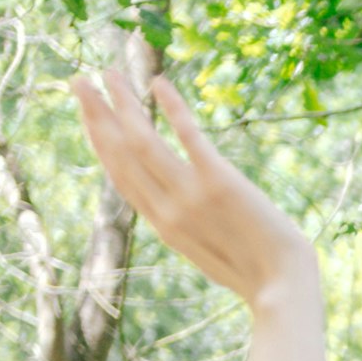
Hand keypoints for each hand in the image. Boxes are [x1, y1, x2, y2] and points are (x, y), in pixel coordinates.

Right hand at [70, 45, 329, 360]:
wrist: (284, 288)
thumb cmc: (256, 273)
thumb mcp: (206, 251)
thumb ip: (186, 224)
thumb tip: (176, 207)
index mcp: (163, 226)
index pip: (120, 176)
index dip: (100, 142)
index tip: (88, 115)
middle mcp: (168, 210)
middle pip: (121, 154)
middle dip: (96, 115)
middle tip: (77, 81)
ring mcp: (191, 196)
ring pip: (143, 142)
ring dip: (123, 104)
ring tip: (107, 72)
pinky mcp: (220, 183)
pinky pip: (190, 137)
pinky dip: (172, 109)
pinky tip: (158, 82)